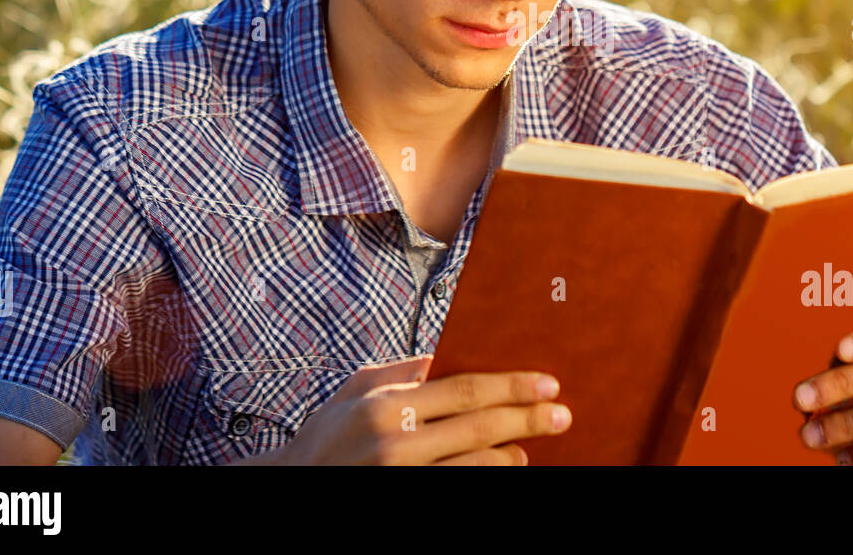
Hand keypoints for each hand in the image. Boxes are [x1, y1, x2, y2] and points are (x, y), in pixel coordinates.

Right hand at [277, 354, 571, 464]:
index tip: (547, 383)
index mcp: (386, 403)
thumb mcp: (356, 389)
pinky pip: (457, 491)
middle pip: (479, 428)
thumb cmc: (326, 435)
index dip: (511, 386)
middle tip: (563, 415)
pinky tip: (502, 472)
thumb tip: (446, 352)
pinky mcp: (403, 501)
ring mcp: (400, 478)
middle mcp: (395, 442)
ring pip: (474, 469)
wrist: (289, 488)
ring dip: (510, 458)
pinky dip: (484, 482)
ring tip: (529, 448)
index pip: (465, 390)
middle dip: (527, 420)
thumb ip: (402, 370)